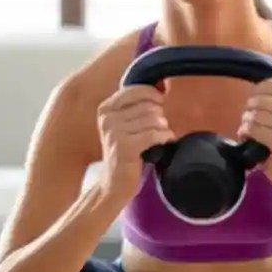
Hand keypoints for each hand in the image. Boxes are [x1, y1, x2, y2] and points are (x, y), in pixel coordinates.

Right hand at [95, 84, 174, 201]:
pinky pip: (154, 134)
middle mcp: (108, 118)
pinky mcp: (125, 147)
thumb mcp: (124, 126)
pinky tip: (166, 142)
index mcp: (106, 108)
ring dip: (163, 128)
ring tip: (161, 136)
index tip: (161, 105)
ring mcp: (114, 132)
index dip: (154, 95)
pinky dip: (164, 137)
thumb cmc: (125, 153)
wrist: (113, 185)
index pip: (136, 89)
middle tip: (160, 128)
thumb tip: (163, 86)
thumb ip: (136, 106)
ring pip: (153, 119)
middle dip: (160, 115)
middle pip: (148, 105)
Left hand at [237, 78, 271, 189]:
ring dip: (246, 121)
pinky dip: (245, 132)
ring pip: (256, 114)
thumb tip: (257, 87)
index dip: (257, 91)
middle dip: (250, 108)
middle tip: (248, 119)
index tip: (253, 103)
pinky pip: (254, 128)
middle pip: (262, 98)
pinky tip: (246, 137)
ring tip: (248, 129)